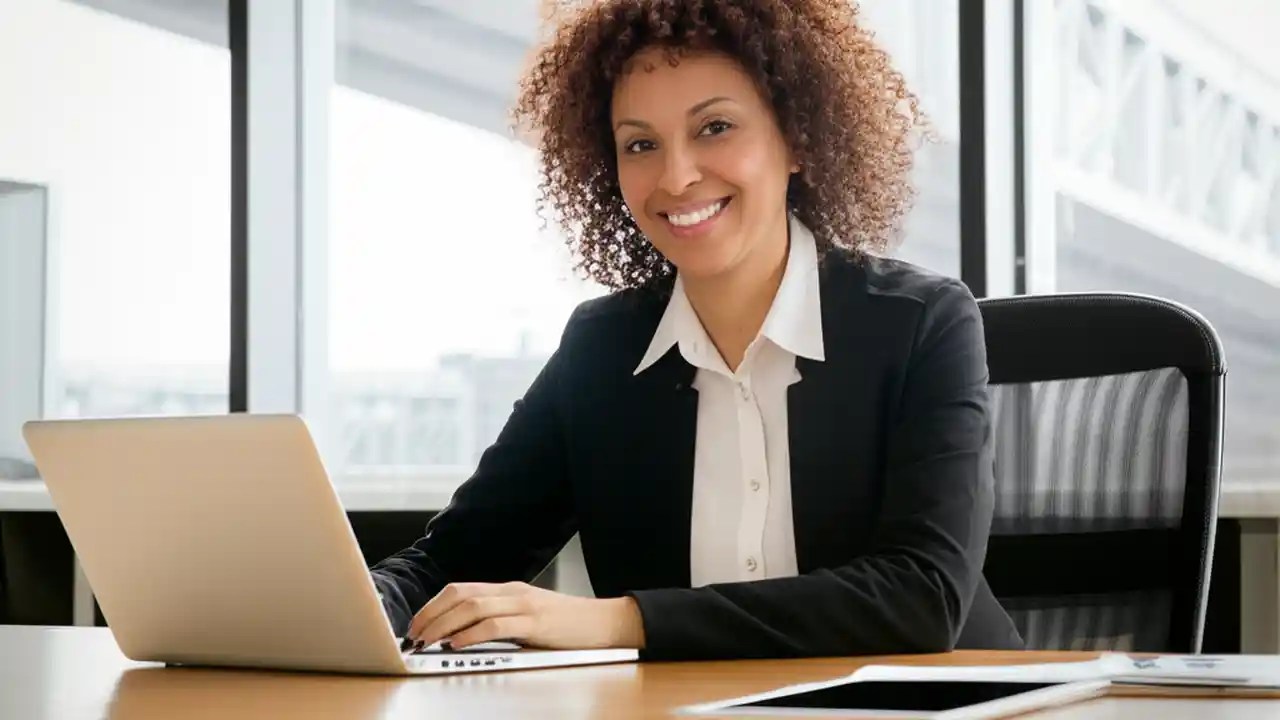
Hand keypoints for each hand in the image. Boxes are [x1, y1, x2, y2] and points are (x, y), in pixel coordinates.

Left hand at [405, 582, 644, 650]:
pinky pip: (496, 625)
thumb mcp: (526, 618)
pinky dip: (471, 635)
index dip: (433, 606)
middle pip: (460, 595)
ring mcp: (525, 605)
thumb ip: (499, 620)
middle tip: (414, 635)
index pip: (460, 590)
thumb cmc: (565, 626)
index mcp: (508, 590)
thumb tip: (460, 635)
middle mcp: (513, 592)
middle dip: (431, 615)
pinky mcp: (536, 623)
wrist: (604, 624)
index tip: (416, 625)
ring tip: (428, 641)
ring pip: (473, 607)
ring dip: (444, 625)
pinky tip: (457, 645)